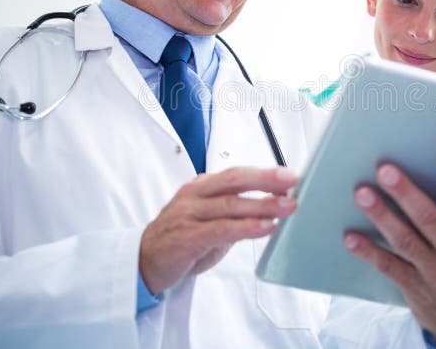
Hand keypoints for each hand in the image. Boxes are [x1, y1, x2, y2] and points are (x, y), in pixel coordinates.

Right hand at [139, 166, 297, 293]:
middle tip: (293, 181)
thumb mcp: (208, 219)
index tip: (290, 176)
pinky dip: (246, 227)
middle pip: (234, 180)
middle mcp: (194, 195)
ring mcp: (189, 215)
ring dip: (263, 205)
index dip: (264, 173)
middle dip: (266, 179)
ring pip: (230, 204)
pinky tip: (264, 227)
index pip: (236, 174)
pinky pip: (221, 229)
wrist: (143, 262)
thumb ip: (234, 213)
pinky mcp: (186, 237)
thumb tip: (271, 208)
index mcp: (200, 186)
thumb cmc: (180, 239)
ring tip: (287, 207)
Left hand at [344, 143, 435, 347]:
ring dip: (382, 216)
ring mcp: (435, 273)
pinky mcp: (414, 288)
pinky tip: (351, 237)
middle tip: (386, 169)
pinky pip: (388, 267)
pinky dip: (368, 252)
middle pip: (430, 219)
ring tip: (362, 194)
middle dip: (406, 192)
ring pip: (405, 241)